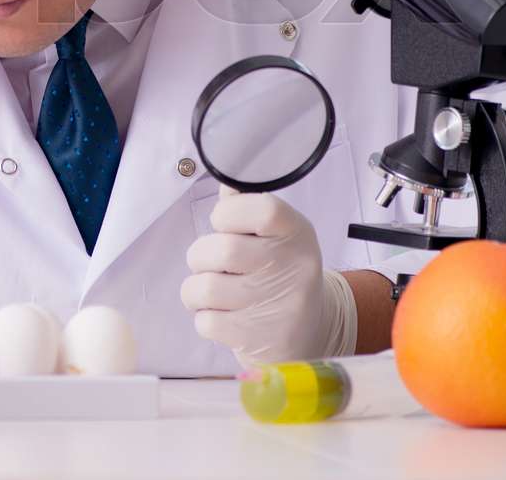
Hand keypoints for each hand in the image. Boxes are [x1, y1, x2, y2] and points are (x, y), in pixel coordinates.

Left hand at [179, 187, 355, 366]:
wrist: (309, 335)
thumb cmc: (279, 273)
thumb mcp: (274, 235)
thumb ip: (244, 204)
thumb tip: (221, 166)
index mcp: (296, 233)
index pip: (262, 208)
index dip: (228, 213)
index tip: (224, 223)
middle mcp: (294, 267)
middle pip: (222, 250)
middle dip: (201, 255)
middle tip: (212, 263)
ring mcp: (278, 306)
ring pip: (205, 288)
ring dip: (196, 290)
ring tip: (213, 290)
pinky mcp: (260, 339)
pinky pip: (206, 322)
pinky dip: (205, 318)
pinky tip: (225, 316)